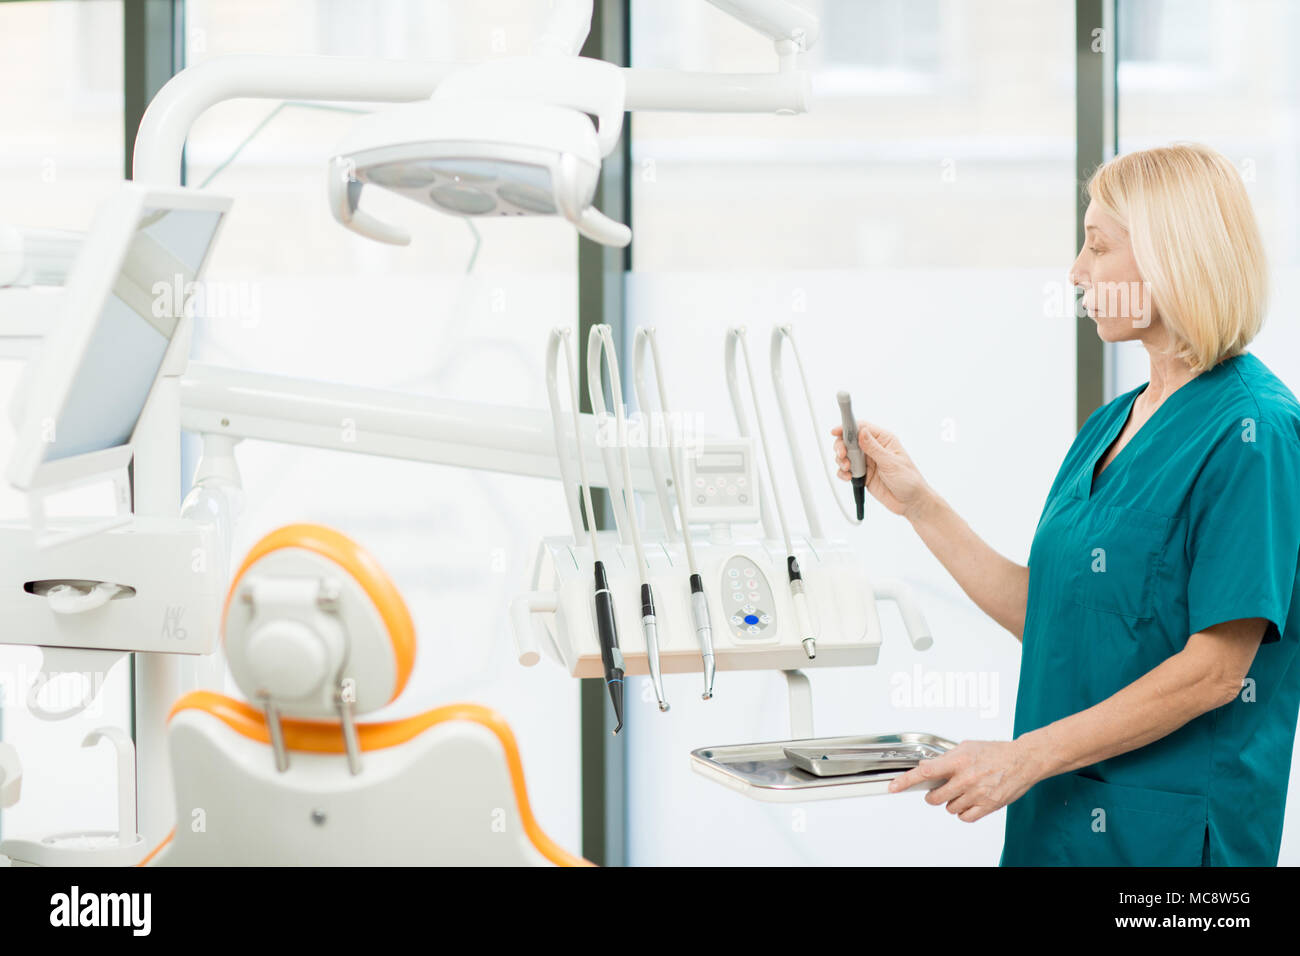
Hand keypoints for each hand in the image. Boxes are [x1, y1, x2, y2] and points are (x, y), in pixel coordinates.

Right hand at [831, 421, 932, 518]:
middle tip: (842, 455)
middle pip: (850, 441)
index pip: (862, 428)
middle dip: (842, 446)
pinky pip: (847, 470)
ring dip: (842, 461)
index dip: (847, 428)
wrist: (911, 502)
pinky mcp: (862, 474)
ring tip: (847, 468)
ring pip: (846, 455)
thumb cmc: (909, 480)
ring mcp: (867, 462)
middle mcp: (873, 449)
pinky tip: (848, 477)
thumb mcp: (891, 462)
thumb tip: (861, 432)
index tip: (835, 432)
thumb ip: (874, 448)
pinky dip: (843, 473)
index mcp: (883, 440)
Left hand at [887, 739, 1046, 821]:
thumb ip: (945, 758)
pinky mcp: (988, 806)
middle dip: (933, 795)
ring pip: (949, 808)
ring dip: (950, 802)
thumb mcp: (966, 746)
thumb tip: (925, 766)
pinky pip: (965, 817)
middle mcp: (967, 778)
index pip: (925, 772)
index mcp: (959, 760)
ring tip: (962, 791)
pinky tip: (968, 801)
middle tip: (938, 790)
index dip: (906, 780)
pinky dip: (962, 812)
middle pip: (935, 797)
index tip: (894, 787)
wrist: (1022, 760)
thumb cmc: (994, 752)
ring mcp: (977, 794)